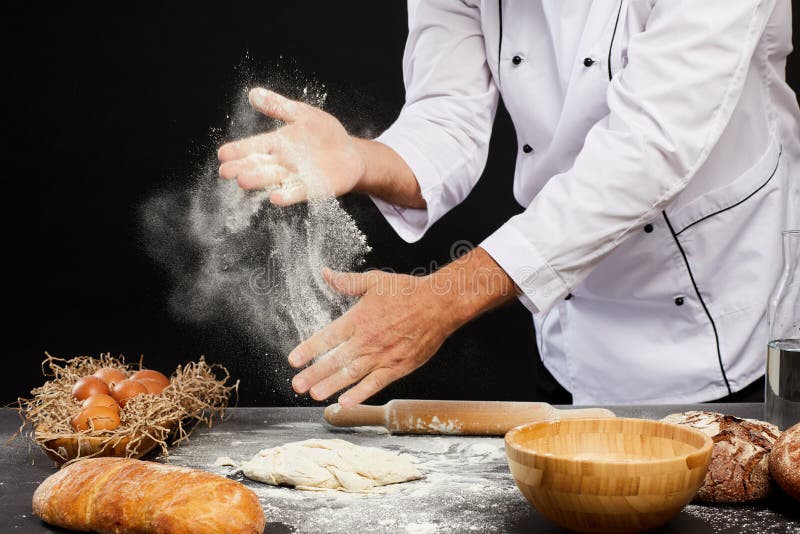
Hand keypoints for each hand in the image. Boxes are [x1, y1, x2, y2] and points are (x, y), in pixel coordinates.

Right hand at [217, 88, 365, 204]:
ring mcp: (297, 175)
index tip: (222, 154)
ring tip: (243, 181)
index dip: (238, 150)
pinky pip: (298, 192)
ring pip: (274, 178)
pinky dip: (287, 195)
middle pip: (259, 165)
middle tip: (225, 172)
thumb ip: (278, 107)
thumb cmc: (324, 133)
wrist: (350, 153)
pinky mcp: (314, 188)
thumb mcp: (302, 114)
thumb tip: (253, 93)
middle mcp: (284, 161)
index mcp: (278, 143)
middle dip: (243, 167)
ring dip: (259, 181)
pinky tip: (275, 198)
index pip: (255, 146)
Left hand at [288, 267, 459, 407]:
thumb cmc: (407, 291)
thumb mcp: (374, 281)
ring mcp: (383, 355)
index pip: (327, 336)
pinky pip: (375, 383)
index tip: (293, 359)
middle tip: (297, 385)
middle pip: (335, 360)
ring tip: (314, 394)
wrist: (439, 304)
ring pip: (352, 374)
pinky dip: (360, 394)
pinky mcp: (398, 367)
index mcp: (359, 318)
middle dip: (314, 373)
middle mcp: (368, 339)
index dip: (309, 349)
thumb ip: (347, 281)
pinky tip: (345, 401)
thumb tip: (326, 273)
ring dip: (331, 385)